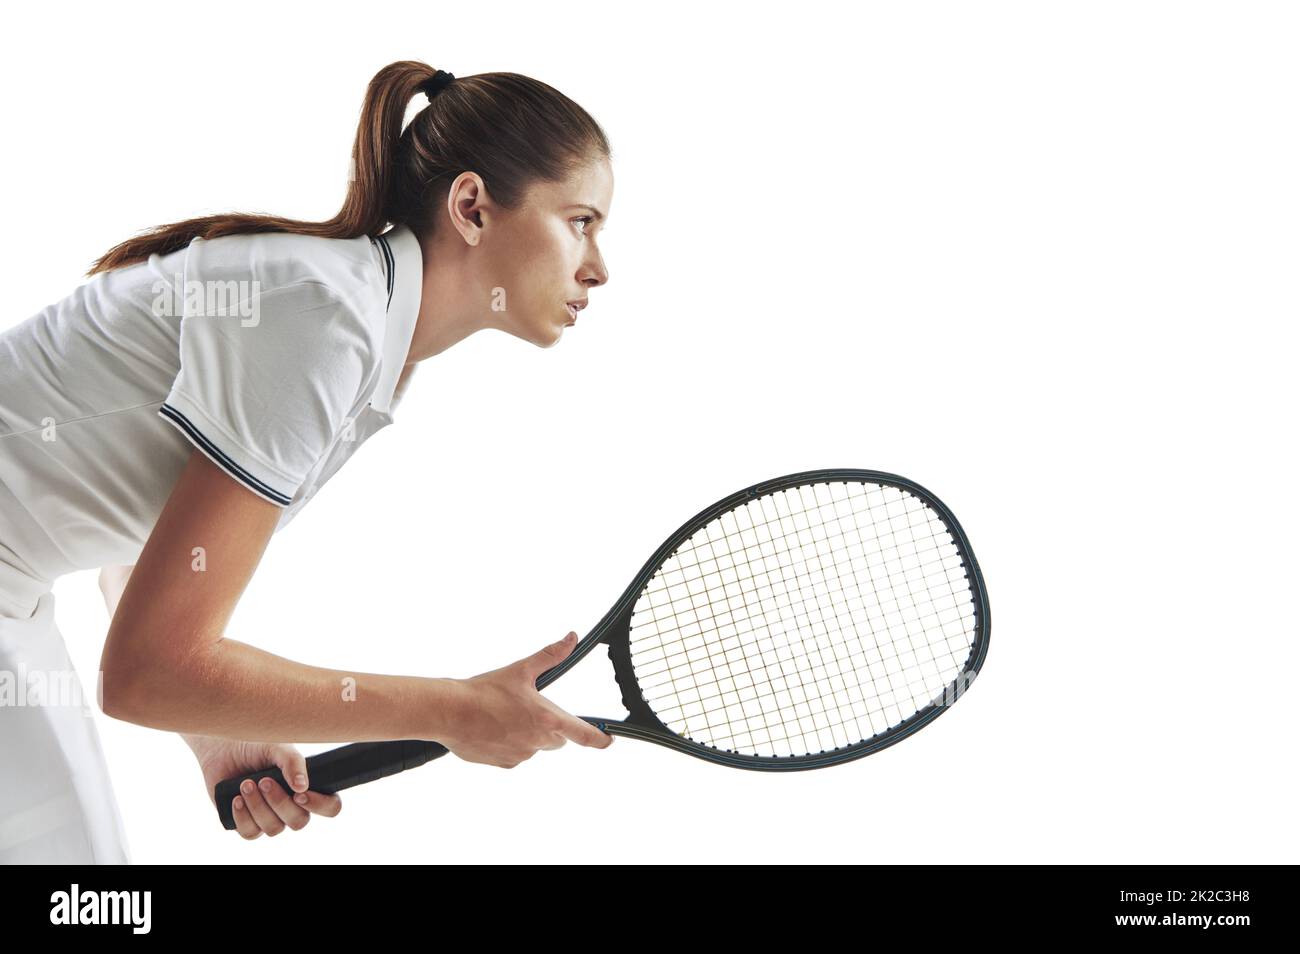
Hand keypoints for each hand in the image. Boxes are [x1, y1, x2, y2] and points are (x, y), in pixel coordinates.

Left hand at [191, 738, 342, 838]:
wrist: (223, 751)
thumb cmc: (255, 747)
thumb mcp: (277, 747)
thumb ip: (293, 762)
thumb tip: (303, 786)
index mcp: (308, 787)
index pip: (330, 806)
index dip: (319, 805)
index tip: (299, 794)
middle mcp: (292, 807)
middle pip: (298, 821)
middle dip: (279, 802)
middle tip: (264, 781)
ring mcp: (270, 818)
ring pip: (273, 828)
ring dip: (258, 806)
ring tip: (245, 784)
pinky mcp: (248, 824)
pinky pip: (251, 833)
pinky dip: (243, 816)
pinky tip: (236, 798)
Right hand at [441, 632, 613, 767]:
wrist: (450, 712)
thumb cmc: (484, 692)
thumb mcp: (521, 670)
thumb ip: (550, 656)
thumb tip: (570, 640)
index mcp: (548, 720)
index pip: (584, 734)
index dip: (600, 738)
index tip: (608, 740)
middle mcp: (537, 742)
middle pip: (558, 739)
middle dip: (551, 727)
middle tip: (531, 709)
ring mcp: (520, 756)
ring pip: (534, 746)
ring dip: (528, 734)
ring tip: (505, 716)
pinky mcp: (503, 764)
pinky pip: (514, 755)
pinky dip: (509, 744)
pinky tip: (493, 729)